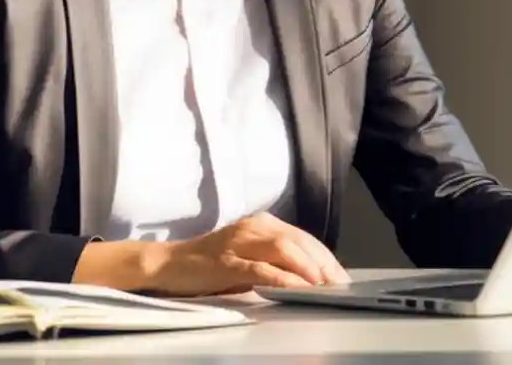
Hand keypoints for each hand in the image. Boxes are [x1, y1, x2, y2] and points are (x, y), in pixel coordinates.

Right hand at [150, 212, 351, 295]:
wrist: (169, 264)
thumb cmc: (211, 264)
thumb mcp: (248, 256)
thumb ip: (275, 260)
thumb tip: (311, 277)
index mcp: (262, 224)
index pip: (303, 238)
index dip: (325, 257)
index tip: (341, 277)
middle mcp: (254, 227)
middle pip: (299, 241)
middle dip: (324, 264)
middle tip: (340, 285)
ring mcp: (239, 242)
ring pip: (284, 249)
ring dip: (308, 268)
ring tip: (324, 285)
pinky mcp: (227, 261)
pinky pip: (261, 268)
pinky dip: (284, 278)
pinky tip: (299, 287)